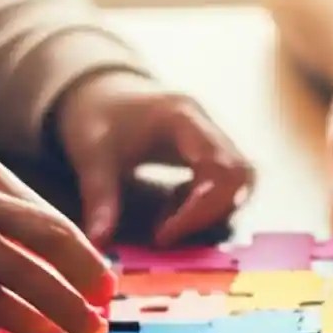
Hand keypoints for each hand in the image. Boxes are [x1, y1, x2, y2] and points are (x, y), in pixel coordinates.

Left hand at [56, 71, 252, 247]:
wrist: (104, 91)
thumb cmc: (99, 116)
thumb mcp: (91, 155)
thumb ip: (99, 197)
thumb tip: (97, 242)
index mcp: (184, 118)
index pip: (217, 166)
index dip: (201, 207)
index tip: (164, 235)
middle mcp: (209, 127)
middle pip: (241, 176)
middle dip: (211, 214)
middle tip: (169, 236)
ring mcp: (215, 140)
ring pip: (241, 183)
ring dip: (211, 213)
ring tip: (168, 224)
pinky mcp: (212, 154)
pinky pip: (227, 186)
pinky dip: (204, 207)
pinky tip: (171, 211)